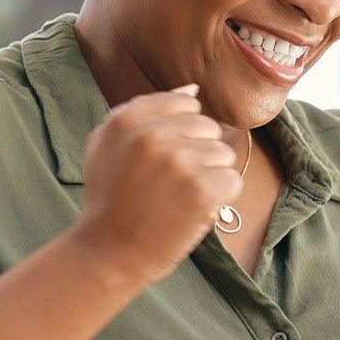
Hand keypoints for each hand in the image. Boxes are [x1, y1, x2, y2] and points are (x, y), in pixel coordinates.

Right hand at [70, 83, 241, 283]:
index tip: (167, 155)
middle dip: (198, 152)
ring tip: (181, 195)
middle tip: (172, 181)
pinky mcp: (201, 189)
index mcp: (128, 118)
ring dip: (210, 175)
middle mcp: (154, 135)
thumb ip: (144, 110)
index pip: (185, 102)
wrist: (109, 250)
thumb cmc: (110, 198)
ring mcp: (180, 162)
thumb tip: (191, 89)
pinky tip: (194, 208)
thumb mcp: (107, 144)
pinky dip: (219, 198)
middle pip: (208, 126)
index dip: (183, 130)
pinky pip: (232, 180)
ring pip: (223, 153)